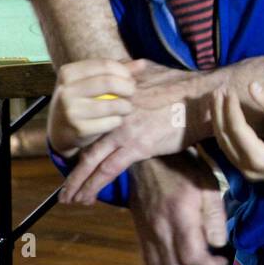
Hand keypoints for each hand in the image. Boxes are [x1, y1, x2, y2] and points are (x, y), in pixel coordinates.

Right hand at [47, 58, 139, 156]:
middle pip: (109, 82)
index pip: (105, 65)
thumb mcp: (91, 82)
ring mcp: (71, 111)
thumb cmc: (80, 100)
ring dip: (126, 106)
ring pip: (114, 104)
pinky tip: (114, 120)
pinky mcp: (79, 129)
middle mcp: (66, 91)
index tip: (129, 79)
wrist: (60, 132)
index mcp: (68, 73)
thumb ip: (117, 71)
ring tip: (126, 107)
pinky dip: (118, 120)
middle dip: (128, 87)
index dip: (124, 71)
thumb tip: (142, 63)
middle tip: (132, 92)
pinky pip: (112, 121)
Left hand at [61, 63, 217, 204]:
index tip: (74, 158)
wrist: (200, 96)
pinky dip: (94, 185)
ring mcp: (124, 132)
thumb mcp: (152, 69)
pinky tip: (87, 197)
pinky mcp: (137, 146)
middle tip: (63, 189)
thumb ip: (136, 70)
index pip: (89, 125)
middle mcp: (114, 117)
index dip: (80, 144)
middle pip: (86, 147)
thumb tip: (134, 65)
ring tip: (69, 199)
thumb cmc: (182, 84)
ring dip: (78, 183)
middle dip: (73, 171)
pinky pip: (108, 169)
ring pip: (91, 161)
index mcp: (115, 101)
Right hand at [128, 154, 229, 264]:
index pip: (192, 257)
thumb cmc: (183, 169)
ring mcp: (148, 235)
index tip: (224, 261)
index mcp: (179, 216)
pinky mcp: (142, 235)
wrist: (148, 160)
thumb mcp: (208, 184)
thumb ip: (215, 215)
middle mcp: (160, 230)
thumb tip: (219, 244)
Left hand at [211, 83, 263, 183]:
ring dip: (217, 121)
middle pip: (225, 137)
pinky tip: (220, 117)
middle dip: (219, 112)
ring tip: (215, 101)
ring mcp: (243, 171)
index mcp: (259, 157)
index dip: (230, 108)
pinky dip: (222, 131)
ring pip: (222, 144)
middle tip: (217, 91)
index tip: (229, 90)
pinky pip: (227, 148)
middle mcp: (247, 167)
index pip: (237, 129)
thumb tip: (251, 85)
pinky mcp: (243, 169)